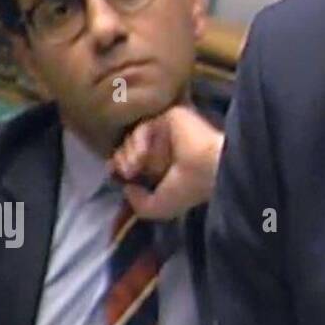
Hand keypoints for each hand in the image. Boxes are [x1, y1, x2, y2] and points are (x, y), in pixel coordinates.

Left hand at [108, 105, 222, 219]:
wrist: (206, 166)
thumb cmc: (187, 189)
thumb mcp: (158, 208)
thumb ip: (138, 203)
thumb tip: (126, 189)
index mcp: (166, 166)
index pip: (134, 162)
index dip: (120, 168)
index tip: (117, 176)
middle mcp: (166, 147)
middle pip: (130, 147)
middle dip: (122, 160)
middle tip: (125, 172)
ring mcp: (168, 131)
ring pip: (133, 137)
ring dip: (128, 153)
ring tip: (135, 166)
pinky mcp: (170, 116)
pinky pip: (143, 127)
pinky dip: (138, 141)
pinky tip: (143, 155)